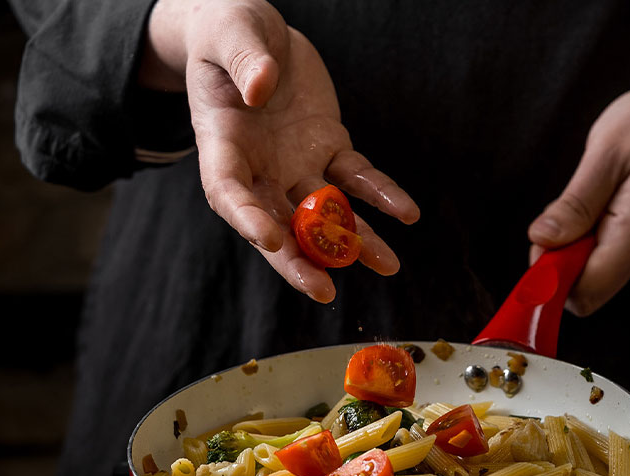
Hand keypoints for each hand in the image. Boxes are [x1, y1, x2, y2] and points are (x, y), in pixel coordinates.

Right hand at [139, 0, 419, 302]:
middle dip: (298, 259)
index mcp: (222, 144)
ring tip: (387, 264)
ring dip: (353, 240)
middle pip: (276, 222)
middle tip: (322, 290)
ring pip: (323, 212)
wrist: (254, 35)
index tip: (271, 240)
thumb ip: (243, 60)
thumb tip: (261, 87)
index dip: (248, 219)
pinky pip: (357, 178)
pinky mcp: (329, 149)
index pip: (229, 192)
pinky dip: (381, 195)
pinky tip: (407, 213)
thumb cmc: (229, 31)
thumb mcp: (232, 32)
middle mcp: (259, 167)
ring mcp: (296, 164)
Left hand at [527, 50, 629, 315]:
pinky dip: (599, 236)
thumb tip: (541, 241)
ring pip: (598, 272)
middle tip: (574, 203)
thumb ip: (576, 204)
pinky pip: (613, 258)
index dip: (551, 274)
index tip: (543, 237)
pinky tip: (614, 198)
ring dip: (582, 242)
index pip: (583, 293)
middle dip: (564, 255)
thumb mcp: (607, 150)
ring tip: (602, 192)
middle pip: (587, 286)